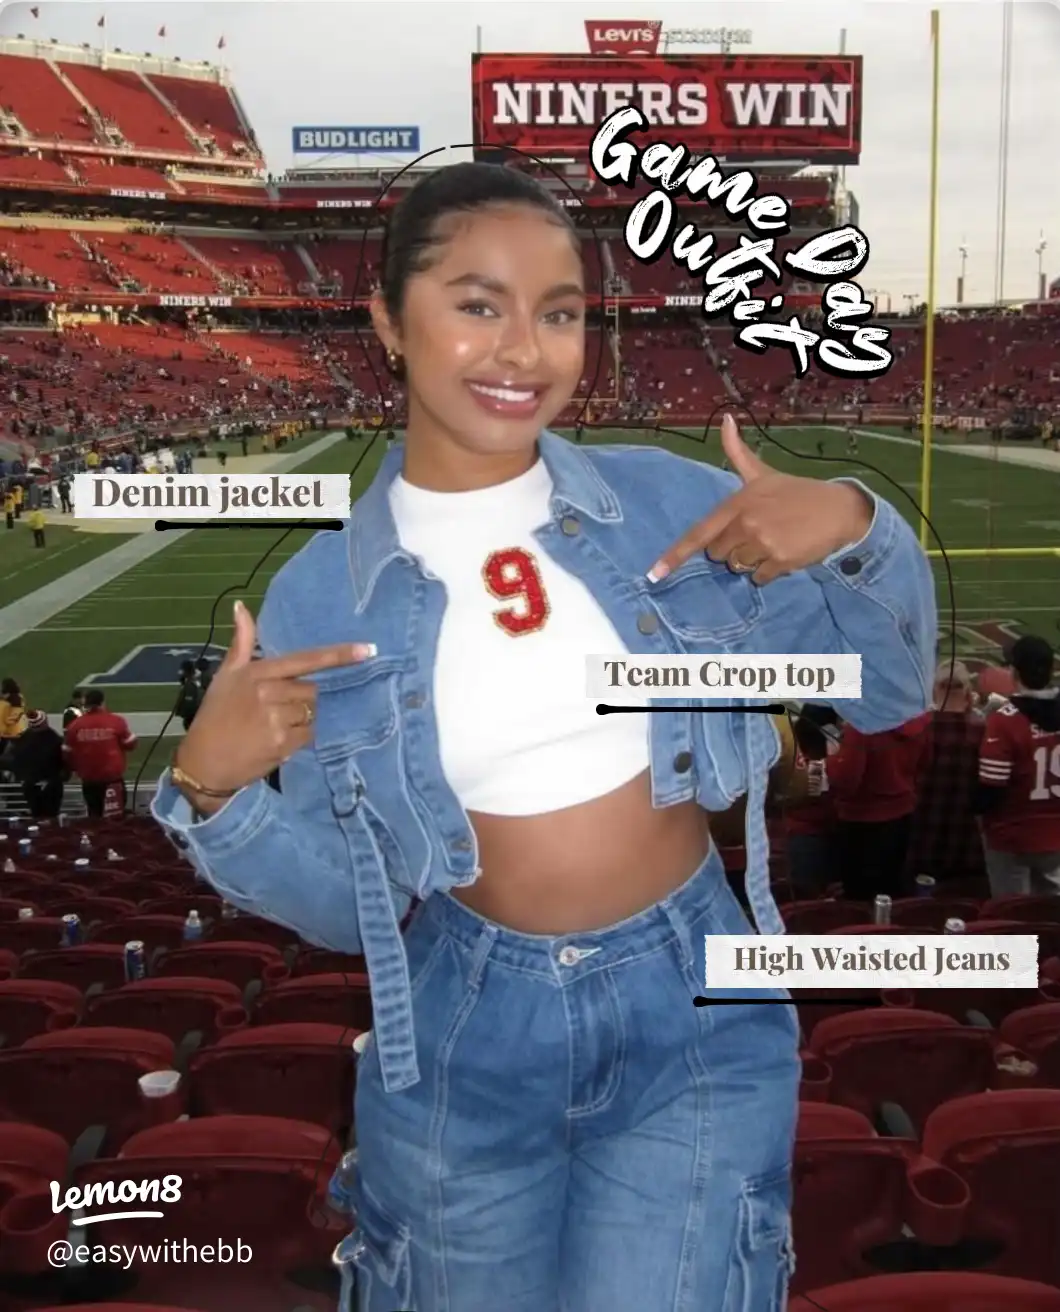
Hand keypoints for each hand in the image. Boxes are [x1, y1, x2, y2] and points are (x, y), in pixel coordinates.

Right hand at [173, 599, 373, 813]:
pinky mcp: (283, 743)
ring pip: (312, 713)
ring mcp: (278, 718)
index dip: (339, 655)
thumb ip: (241, 642)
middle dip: (303, 700)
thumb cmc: (215, 715)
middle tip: (279, 711)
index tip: (368, 650)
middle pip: (312, 691)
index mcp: (258, 672)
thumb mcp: (225, 675)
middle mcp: (270, 692)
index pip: (306, 660)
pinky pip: (309, 735)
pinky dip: (299, 738)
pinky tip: (278, 741)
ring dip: (302, 720)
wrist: (204, 761)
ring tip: (276, 727)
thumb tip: (241, 606)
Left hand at [648, 415, 873, 585]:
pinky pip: (759, 578)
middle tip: (756, 533)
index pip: (699, 533)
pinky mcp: (780, 562)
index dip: (675, 555)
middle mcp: (745, 524)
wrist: (839, 510)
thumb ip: (737, 452)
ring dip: (751, 560)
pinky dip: (768, 571)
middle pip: (718, 554)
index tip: (654, 574)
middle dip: (731, 548)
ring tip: (773, 540)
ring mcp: (762, 544)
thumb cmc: (797, 492)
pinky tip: (783, 553)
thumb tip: (725, 419)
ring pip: (738, 566)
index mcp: (737, 503)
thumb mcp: (763, 473)